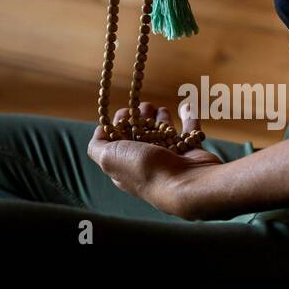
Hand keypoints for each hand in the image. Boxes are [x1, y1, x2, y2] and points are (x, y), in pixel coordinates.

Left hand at [86, 100, 223, 219]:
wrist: (187, 183)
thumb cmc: (144, 170)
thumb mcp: (108, 157)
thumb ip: (97, 145)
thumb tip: (99, 131)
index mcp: (126, 166)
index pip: (120, 143)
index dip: (119, 125)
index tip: (124, 111)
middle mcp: (147, 164)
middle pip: (142, 136)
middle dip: (141, 118)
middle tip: (145, 104)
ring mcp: (171, 160)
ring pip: (164, 134)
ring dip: (161, 118)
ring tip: (159, 106)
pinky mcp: (191, 154)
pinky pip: (189, 132)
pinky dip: (189, 118)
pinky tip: (185, 105)